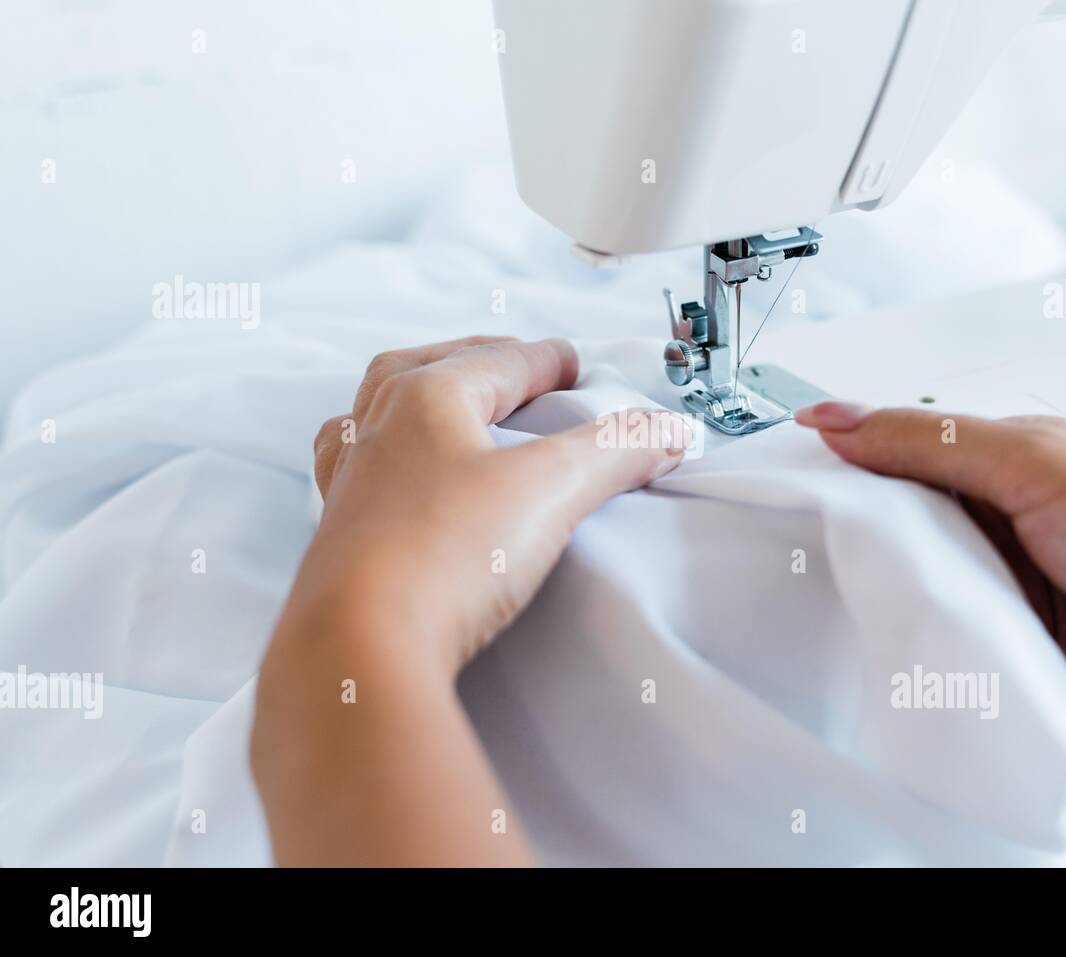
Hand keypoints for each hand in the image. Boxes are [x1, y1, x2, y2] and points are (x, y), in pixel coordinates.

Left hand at [253, 337, 690, 864]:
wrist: (359, 649)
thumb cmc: (445, 555)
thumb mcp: (551, 489)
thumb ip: (615, 450)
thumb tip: (668, 430)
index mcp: (423, 398)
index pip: (499, 361)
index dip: (546, 361)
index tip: (574, 363)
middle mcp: (374, 431)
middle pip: (424, 370)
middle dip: (475, 362)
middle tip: (514, 368)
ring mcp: (350, 485)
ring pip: (375, 416)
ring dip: (416, 401)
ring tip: (448, 409)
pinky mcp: (339, 540)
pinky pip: (358, 475)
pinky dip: (386, 460)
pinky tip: (399, 483)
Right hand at [797, 401, 1065, 803]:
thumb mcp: (1040, 463)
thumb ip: (936, 439)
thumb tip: (842, 419)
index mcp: (1004, 466)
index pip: (899, 453)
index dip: (843, 461)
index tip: (786, 477)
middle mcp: (998, 531)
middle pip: (894, 528)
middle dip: (856, 538)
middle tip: (810, 546)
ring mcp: (1000, 597)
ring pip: (908, 594)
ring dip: (890, 600)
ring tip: (855, 600)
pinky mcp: (1003, 662)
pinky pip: (936, 657)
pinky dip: (917, 655)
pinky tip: (896, 652)